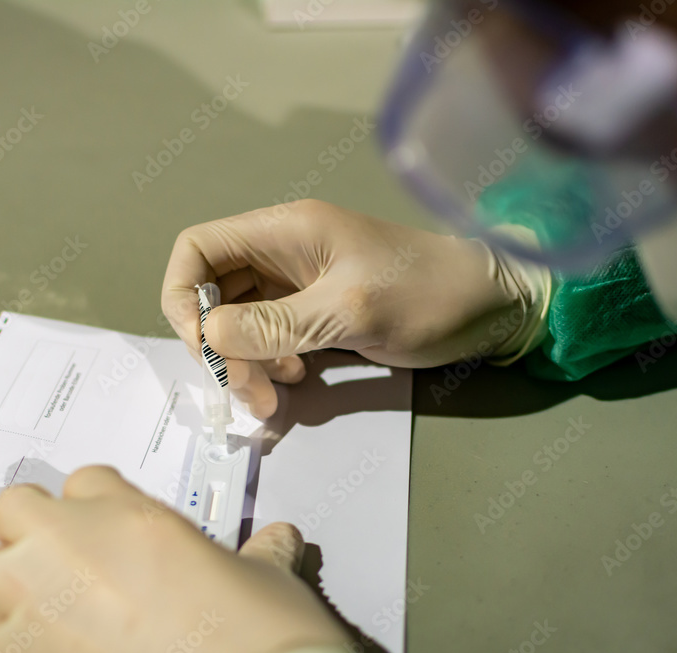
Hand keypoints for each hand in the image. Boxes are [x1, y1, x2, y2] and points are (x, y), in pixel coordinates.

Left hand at [0, 466, 348, 652]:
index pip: (86, 481)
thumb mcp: (268, 581)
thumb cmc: (257, 638)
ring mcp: (39, 604)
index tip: (116, 537)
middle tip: (73, 568)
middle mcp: (73, 548)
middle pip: (18, 508)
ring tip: (58, 618)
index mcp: (131, 517)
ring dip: (17, 590)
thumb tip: (278, 540)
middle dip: (37, 534)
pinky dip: (20, 650)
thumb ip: (261, 553)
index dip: (99, 509)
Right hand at [162, 199, 537, 418]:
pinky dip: (268, 363)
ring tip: (272, 396)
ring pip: (238, 321)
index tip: (202, 345)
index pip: (198, 248)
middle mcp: (281, 253)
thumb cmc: (428, 295)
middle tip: (246, 389)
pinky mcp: (315, 311)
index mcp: (284, 231)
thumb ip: (275, 325)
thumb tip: (208, 335)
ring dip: (243, 361)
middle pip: (213, 292)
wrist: (493, 305)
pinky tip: (294, 380)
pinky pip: (269, 337)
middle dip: (217, 343)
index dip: (183, 295)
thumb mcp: (350, 312)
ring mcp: (297, 284)